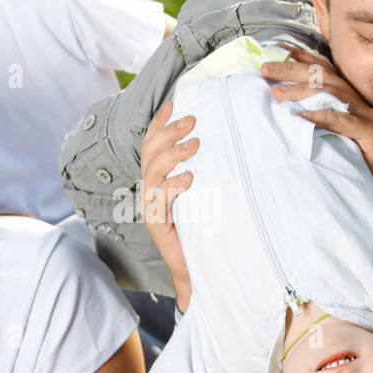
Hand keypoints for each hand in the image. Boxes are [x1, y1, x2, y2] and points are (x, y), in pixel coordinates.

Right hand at [140, 100, 196, 309]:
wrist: (198, 268)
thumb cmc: (206, 230)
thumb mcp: (207, 194)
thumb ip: (207, 172)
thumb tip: (222, 144)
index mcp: (160, 180)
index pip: (152, 144)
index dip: (159, 123)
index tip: (173, 103)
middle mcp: (151, 190)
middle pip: (150, 152)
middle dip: (168, 132)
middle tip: (192, 121)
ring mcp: (151, 206)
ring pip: (152, 171)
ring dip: (172, 154)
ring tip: (194, 145)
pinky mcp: (155, 223)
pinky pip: (159, 198)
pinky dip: (173, 185)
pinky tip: (189, 178)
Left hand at [261, 46, 372, 191]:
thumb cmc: (365, 163)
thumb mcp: (338, 138)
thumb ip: (321, 123)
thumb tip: (290, 115)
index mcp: (351, 100)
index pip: (325, 71)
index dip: (302, 58)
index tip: (277, 50)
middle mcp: (359, 103)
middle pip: (324, 77)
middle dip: (293, 69)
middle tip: (265, 68)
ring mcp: (368, 117)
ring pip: (332, 94)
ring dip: (301, 91)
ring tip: (277, 93)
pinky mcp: (372, 135)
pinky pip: (345, 122)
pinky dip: (323, 117)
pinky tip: (303, 116)